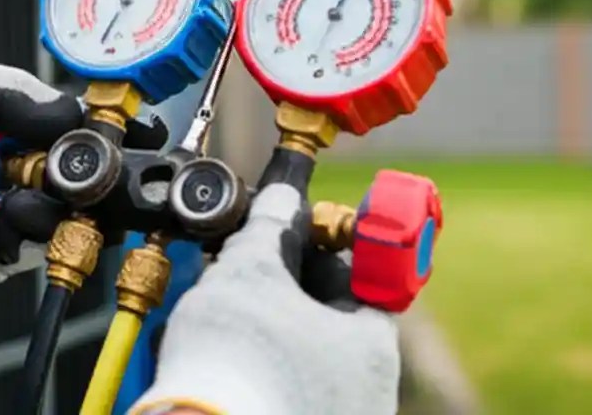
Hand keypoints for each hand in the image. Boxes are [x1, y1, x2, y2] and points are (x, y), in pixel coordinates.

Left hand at [0, 55, 164, 281]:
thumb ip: (24, 101)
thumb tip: (78, 113)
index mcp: (13, 128)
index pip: (74, 137)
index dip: (107, 142)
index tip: (141, 138)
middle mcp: (10, 172)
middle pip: (76, 187)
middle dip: (88, 185)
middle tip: (88, 180)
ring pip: (54, 222)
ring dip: (46, 211)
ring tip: (16, 198)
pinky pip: (16, 252)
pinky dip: (15, 235)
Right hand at [131, 184, 399, 414]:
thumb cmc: (234, 359)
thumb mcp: (247, 271)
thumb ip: (270, 227)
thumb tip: (282, 199)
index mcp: (372, 347)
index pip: (365, 277)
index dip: (323, 249)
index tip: (291, 236)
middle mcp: (368, 393)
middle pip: (330, 318)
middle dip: (286, 288)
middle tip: (246, 268)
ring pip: (301, 355)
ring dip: (267, 328)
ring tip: (223, 314)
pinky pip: (280, 389)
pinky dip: (254, 369)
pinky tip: (219, 359)